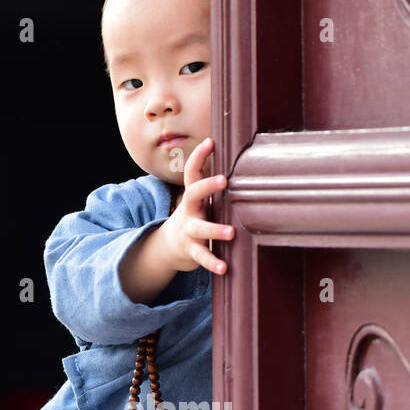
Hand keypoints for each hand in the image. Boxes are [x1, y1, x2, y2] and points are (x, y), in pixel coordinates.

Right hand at [161, 137, 233, 275]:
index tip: (210, 142)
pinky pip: (202, 257)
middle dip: (207, 186)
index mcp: (193, 197)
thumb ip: (213, 187)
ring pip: (200, 229)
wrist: (169, 247)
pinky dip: (213, 263)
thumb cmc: (193, 218)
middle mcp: (188, 211)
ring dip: (215, 230)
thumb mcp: (199, 202)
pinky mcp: (191, 251)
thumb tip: (240, 160)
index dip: (198, 156)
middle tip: (224, 180)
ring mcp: (188, 232)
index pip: (192, 172)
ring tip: (231, 233)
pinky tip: (225, 268)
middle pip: (193, 194)